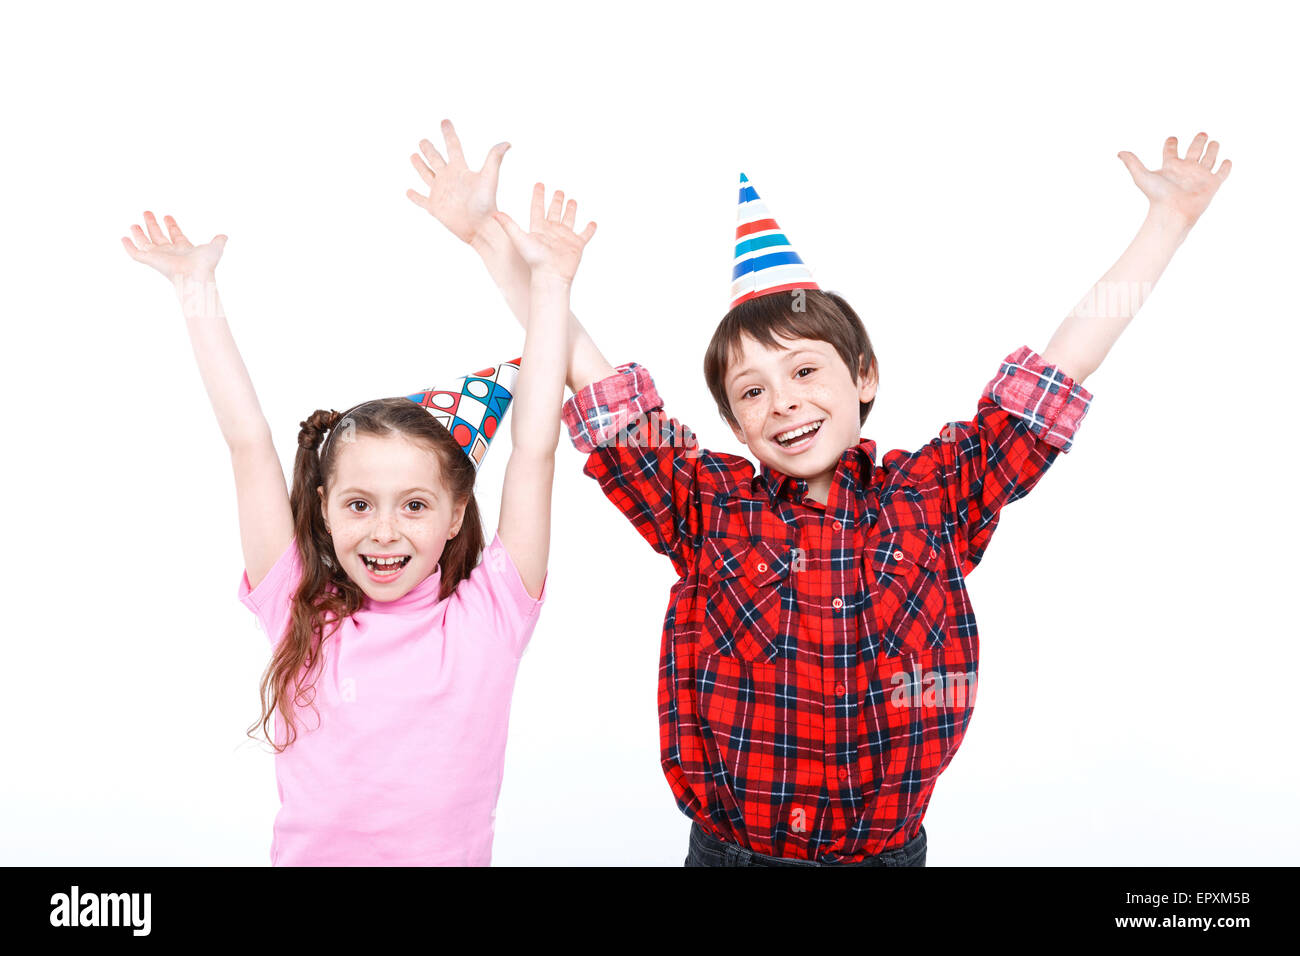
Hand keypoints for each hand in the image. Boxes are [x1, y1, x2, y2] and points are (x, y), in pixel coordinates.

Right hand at [121, 211, 225, 280]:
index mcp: (184, 248)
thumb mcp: (215, 248)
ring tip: (133, 224)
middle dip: (153, 224)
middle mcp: (170, 252)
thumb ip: (218, 241)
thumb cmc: (205, 265)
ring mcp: (159, 256)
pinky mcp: (150, 260)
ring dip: (139, 233)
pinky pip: (136, 253)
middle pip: (159, 236)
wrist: (195, 276)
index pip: (175, 235)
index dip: (171, 225)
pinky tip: (123, 238)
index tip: (168, 216)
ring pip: (146, 243)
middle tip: (148, 212)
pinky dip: (129, 246)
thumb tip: (224, 236)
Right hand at [407, 118, 510, 245]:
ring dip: (420, 166)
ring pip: (427, 175)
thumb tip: (507, 143)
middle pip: (436, 159)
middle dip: (429, 150)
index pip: (453, 146)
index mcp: (460, 170)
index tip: (444, 121)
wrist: (481, 227)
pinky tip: (408, 191)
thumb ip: (494, 158)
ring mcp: (440, 192)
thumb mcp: (489, 177)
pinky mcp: (435, 207)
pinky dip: (414, 196)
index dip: (448, 133)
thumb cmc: (486, 204)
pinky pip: (421, 200)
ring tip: (413, 156)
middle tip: (423, 140)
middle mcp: (449, 178)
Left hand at [492, 183, 595, 281]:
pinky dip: (590, 229)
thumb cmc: (535, 260)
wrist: (551, 276)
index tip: (539, 184)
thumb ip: (508, 225)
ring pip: (569, 220)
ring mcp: (565, 238)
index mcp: (539, 228)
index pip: (538, 208)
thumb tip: (494, 214)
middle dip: (556, 201)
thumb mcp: (519, 239)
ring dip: (570, 210)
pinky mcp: (577, 245)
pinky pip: (585, 235)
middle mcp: (552, 231)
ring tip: (572, 200)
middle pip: (554, 212)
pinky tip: (593, 223)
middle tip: (558, 191)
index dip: (538, 196)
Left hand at [1118, 132, 1231, 227]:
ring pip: (1209, 158)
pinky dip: (1225, 166)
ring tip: (1214, 142)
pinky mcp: (1212, 184)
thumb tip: (1119, 152)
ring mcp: (1200, 176)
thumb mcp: (1142, 176)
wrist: (1172, 212)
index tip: (1172, 139)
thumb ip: (1132, 163)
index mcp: (1171, 166)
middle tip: (1202, 134)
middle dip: (1198, 141)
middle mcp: (1186, 169)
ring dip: (1213, 149)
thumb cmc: (1157, 196)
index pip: (1171, 150)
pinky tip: (1226, 160)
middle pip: (1194, 150)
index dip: (1171, 143)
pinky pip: (1222, 173)